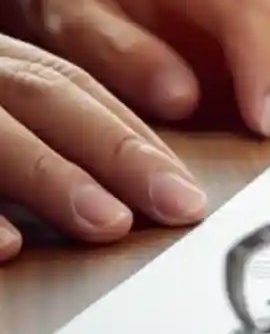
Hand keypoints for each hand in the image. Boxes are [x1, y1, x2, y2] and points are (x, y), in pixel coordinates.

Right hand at [0, 35, 203, 262]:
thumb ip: (42, 126)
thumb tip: (122, 192)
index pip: (74, 88)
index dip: (135, 138)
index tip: (188, 191)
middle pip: (47, 98)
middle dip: (118, 152)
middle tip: (178, 204)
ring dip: (55, 178)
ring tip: (111, 223)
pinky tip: (9, 246)